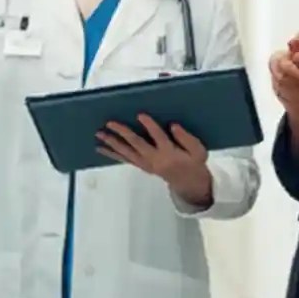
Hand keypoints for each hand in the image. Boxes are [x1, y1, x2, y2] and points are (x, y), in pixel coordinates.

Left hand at [96, 114, 212, 206]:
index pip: (159, 138)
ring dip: (112, 143)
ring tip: (99, 134)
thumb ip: (187, 139)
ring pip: (126, 153)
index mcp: (170, 154)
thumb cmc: (194, 162)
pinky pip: (125, 159)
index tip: (140, 114)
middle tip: (110, 123)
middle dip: (123, 133)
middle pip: (137, 145)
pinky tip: (100, 148)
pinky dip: (112, 154)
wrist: (189, 183)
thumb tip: (173, 126)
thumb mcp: (199, 152)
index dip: (150, 127)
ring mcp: (146, 164)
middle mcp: (155, 160)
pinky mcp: (141, 166)